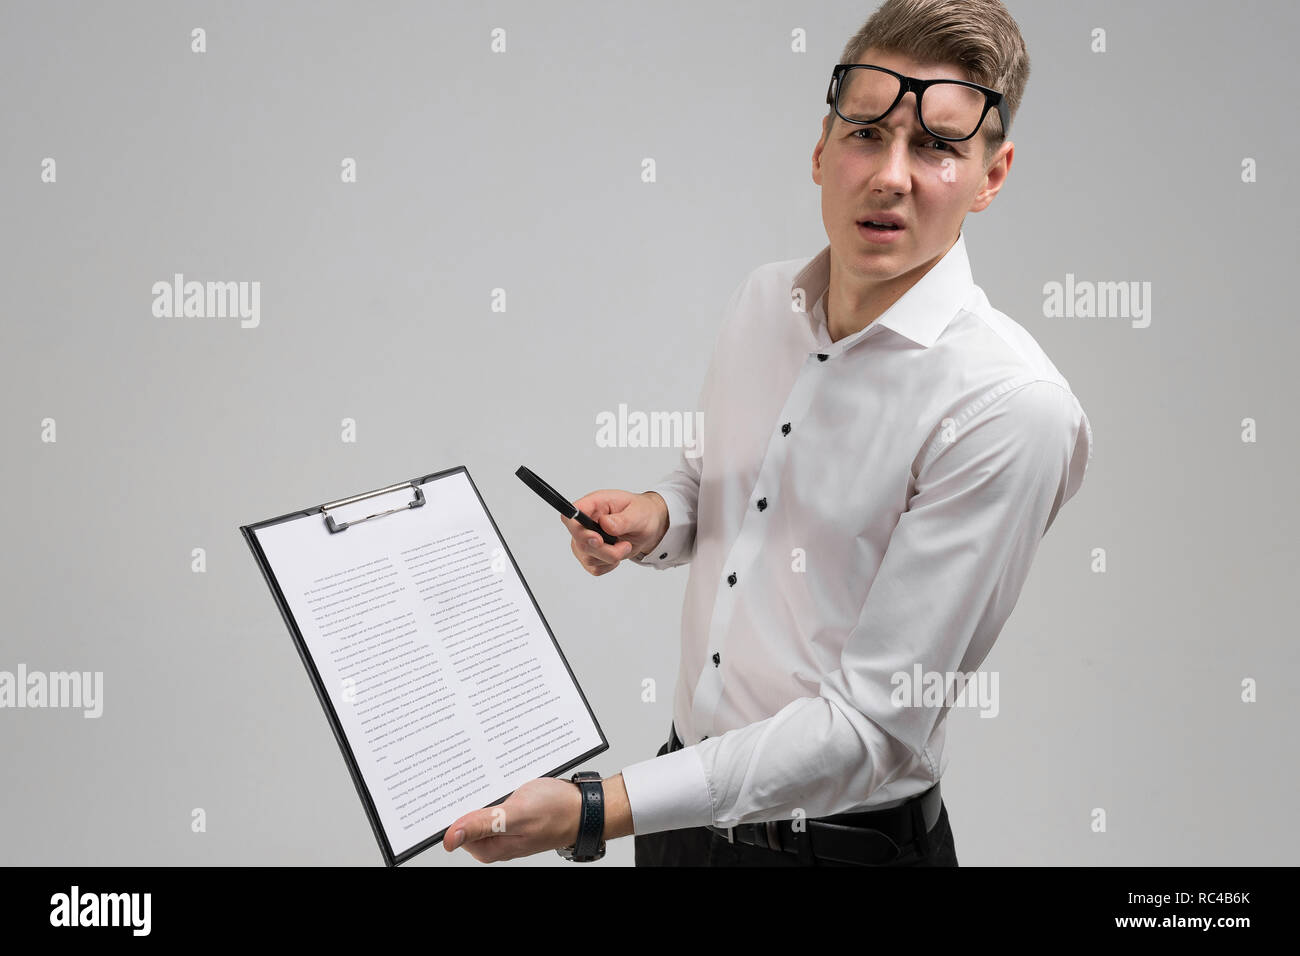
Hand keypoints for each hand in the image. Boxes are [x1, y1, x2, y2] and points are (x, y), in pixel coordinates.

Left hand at [442, 777, 581, 862]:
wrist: (585, 808)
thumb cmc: (557, 811)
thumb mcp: (517, 815)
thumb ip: (483, 825)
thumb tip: (450, 839)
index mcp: (490, 847)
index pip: (455, 831)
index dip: (451, 810)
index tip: (450, 789)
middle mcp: (495, 840)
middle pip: (465, 819)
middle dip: (466, 797)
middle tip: (474, 775)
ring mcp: (505, 828)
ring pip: (481, 808)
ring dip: (482, 791)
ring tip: (491, 776)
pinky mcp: (513, 816)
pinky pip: (495, 803)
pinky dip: (495, 790)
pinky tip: (502, 780)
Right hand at [562, 489, 668, 575]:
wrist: (647, 527)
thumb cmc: (641, 513)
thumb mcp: (639, 513)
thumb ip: (622, 520)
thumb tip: (605, 523)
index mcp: (594, 504)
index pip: (571, 514)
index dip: (577, 528)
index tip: (597, 539)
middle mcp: (586, 522)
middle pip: (579, 542)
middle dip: (604, 550)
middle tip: (625, 545)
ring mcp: (585, 539)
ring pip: (588, 558)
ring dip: (611, 557)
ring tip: (626, 546)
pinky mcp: (590, 555)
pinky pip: (594, 568)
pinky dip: (609, 565)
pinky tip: (618, 553)